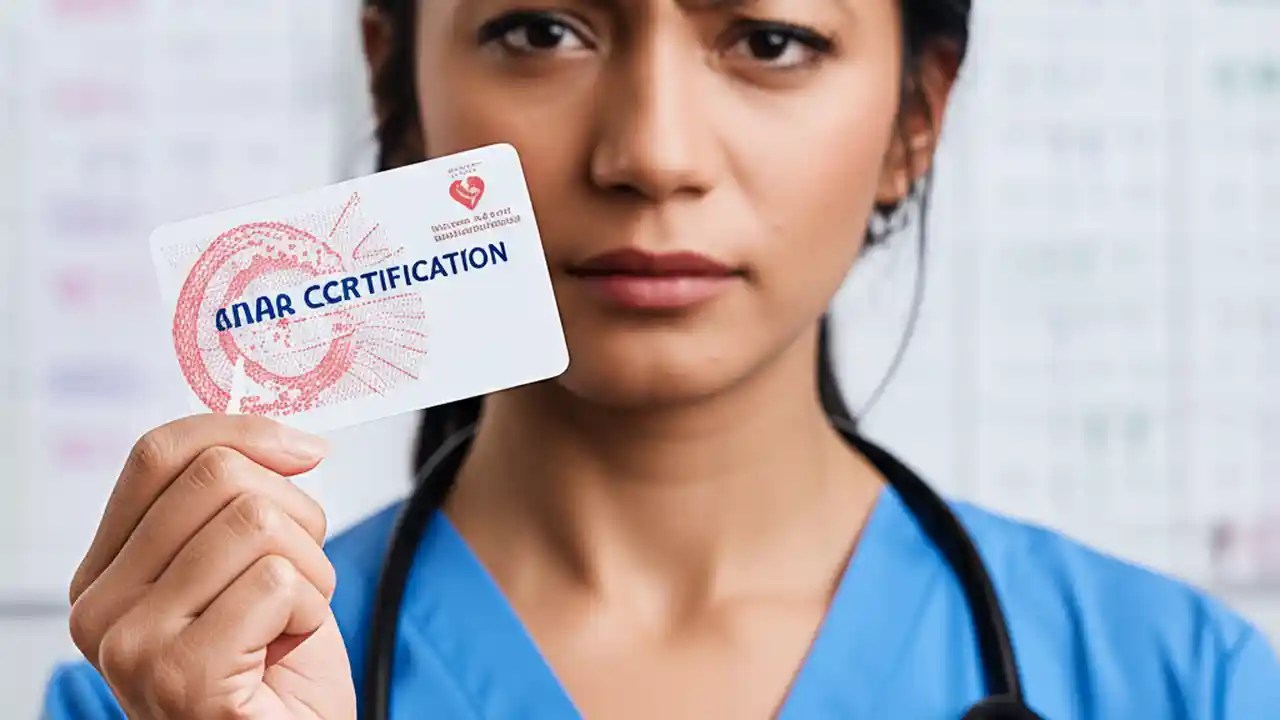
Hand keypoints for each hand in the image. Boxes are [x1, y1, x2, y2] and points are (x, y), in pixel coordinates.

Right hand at [68, 414, 355, 718]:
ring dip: (309, 571)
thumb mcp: (247, 568)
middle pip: (218, 476)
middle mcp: (100, 605)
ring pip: (257, 522)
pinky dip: (311, 611)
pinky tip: (284, 652)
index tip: (305, 450)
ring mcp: (132, 644)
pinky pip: (279, 581)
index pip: (160, 454)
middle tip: (295, 578)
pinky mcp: (180, 677)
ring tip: (287, 622)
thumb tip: (290, 440)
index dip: (243, 433)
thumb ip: (238, 504)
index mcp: (107, 570)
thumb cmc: (272, 671)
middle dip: (295, 515)